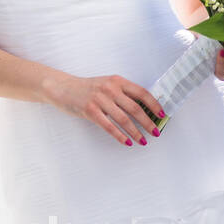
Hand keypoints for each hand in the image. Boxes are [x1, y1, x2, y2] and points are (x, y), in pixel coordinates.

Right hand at [47, 74, 166, 146]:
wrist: (62, 88)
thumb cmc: (86, 88)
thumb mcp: (106, 84)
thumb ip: (122, 93)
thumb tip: (143, 109)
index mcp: (117, 81)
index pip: (141, 93)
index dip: (154, 104)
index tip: (162, 115)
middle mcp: (110, 88)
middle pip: (135, 108)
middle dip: (148, 122)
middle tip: (155, 132)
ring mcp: (99, 99)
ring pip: (123, 119)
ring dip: (135, 132)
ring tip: (142, 141)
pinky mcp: (90, 110)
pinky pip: (108, 126)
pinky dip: (119, 136)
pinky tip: (126, 142)